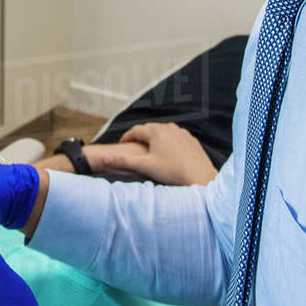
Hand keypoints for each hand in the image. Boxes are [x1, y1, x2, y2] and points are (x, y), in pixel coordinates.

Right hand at [103, 122, 217, 185]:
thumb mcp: (145, 167)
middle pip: (149, 129)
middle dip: (139, 136)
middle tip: (132, 145)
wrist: (200, 177)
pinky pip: (175, 137)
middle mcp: (169, 128)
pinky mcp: (190, 139)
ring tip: (148, 148)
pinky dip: (167, 142)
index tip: (121, 143)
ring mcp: (181, 132)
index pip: (136, 130)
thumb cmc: (172, 172)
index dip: (126, 137)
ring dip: (154, 138)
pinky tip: (166, 152)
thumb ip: (124, 161)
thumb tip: (105, 159)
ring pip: (163, 132)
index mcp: (156, 132)